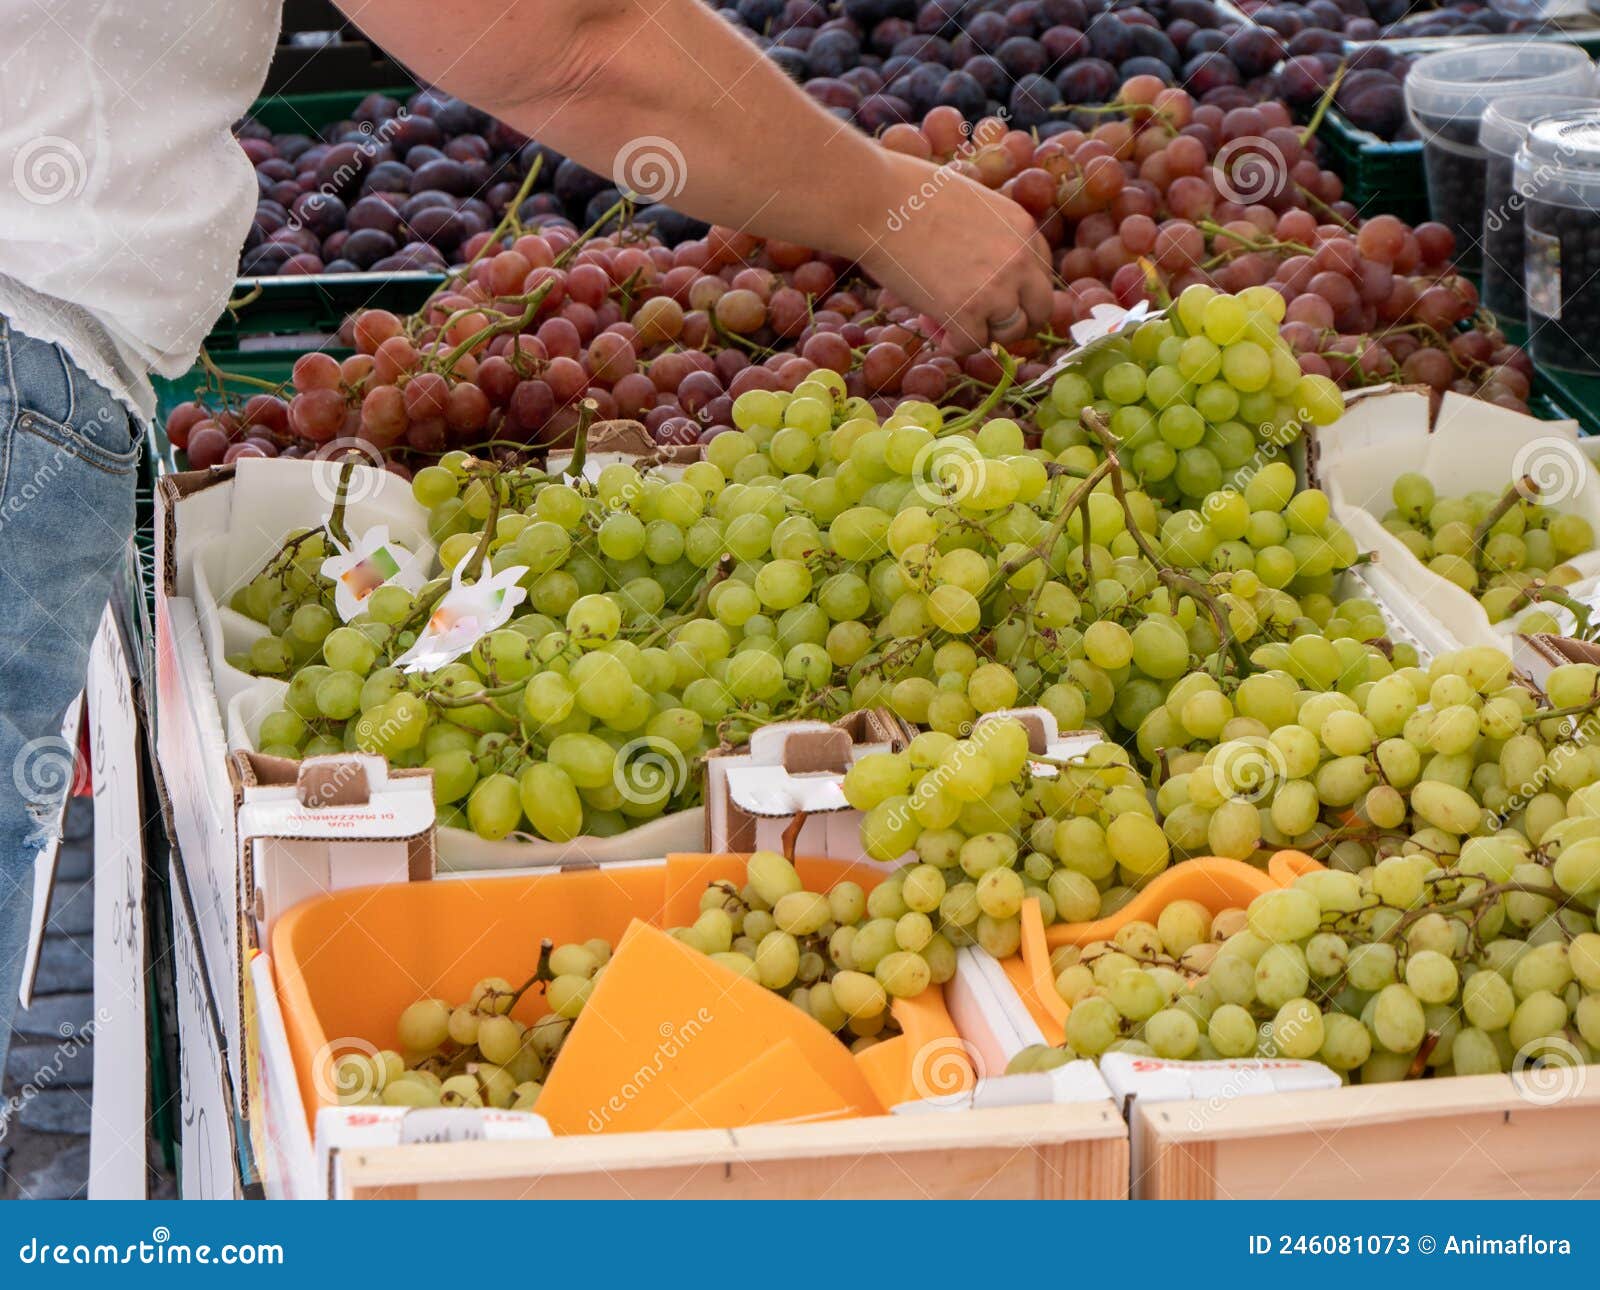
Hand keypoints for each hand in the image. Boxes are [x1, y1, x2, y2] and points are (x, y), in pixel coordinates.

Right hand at [858, 153, 1053, 356]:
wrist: (875, 202)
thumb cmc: (907, 193)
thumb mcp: (969, 202)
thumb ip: (987, 234)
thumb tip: (977, 267)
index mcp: (1023, 226)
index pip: (1041, 273)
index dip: (1016, 290)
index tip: (992, 297)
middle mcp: (1020, 259)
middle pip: (1040, 309)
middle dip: (1013, 321)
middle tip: (984, 324)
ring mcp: (997, 288)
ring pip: (1010, 332)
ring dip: (981, 333)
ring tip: (947, 320)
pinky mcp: (967, 313)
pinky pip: (973, 345)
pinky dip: (953, 343)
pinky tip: (931, 325)